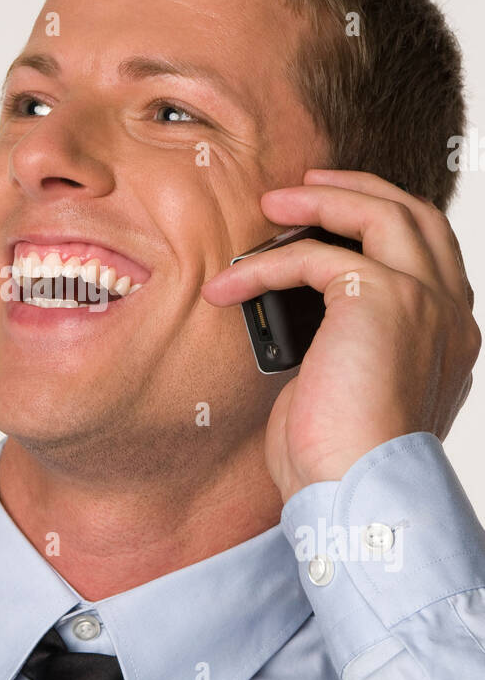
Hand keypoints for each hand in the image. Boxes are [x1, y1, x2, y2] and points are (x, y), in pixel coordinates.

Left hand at [201, 170, 480, 503]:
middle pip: (415, 217)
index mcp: (449, 336)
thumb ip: (350, 345)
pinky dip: (267, 266)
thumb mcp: (353, 390)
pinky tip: (229, 287)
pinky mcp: (381, 300)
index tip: (333, 214)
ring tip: (271, 203)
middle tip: (305, 186)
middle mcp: (450, 313)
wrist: (358, 493)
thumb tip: (305, 321)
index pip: (430, 256)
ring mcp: (423, 302)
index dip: (383, 223)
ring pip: (382, 213)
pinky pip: (317, 257)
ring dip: (322, 201)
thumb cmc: (344, 462)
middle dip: (360, 190)